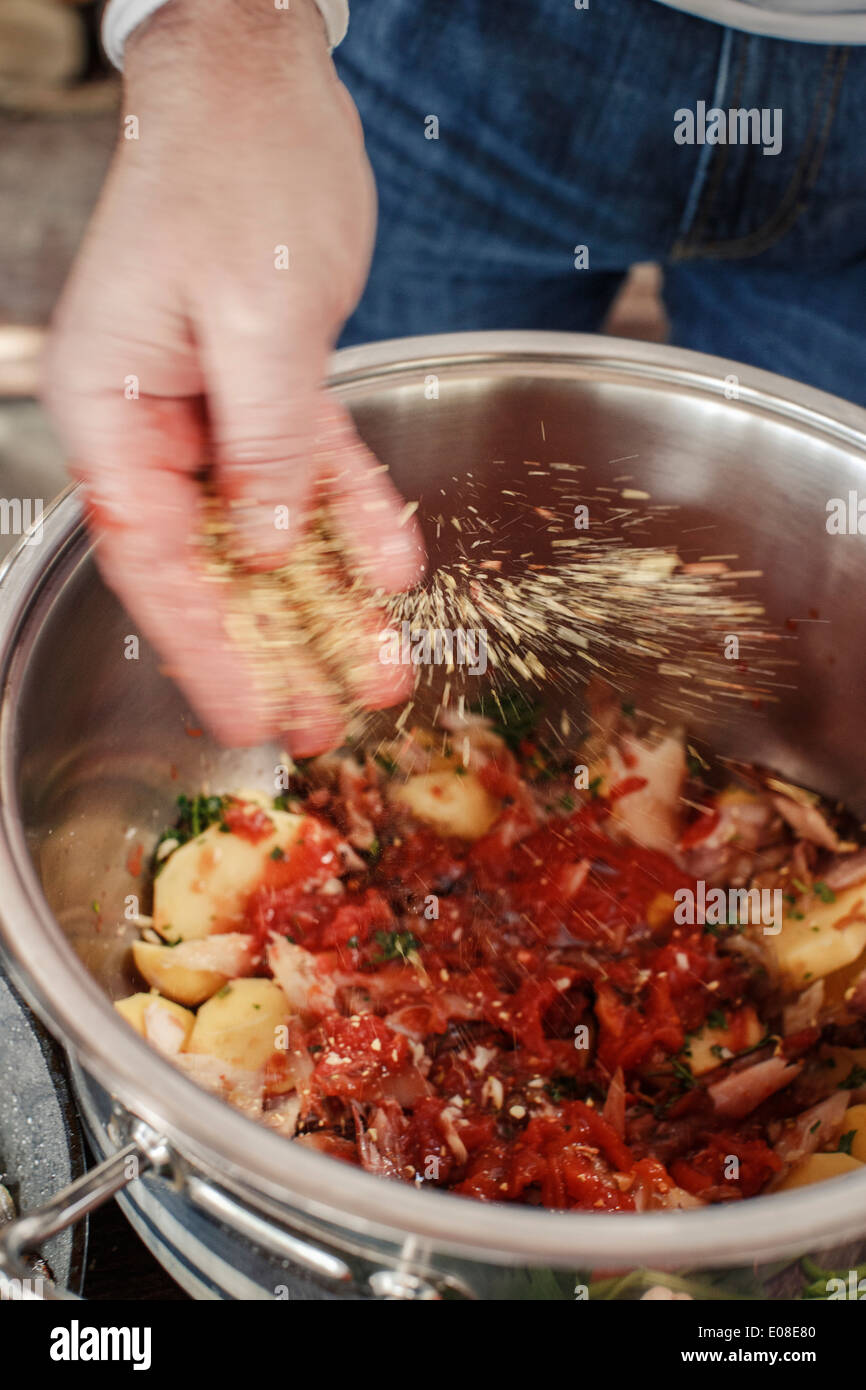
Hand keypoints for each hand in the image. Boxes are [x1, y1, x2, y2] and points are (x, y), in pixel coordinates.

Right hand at [43, 0, 424, 751]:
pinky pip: (315, 473)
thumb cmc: (235, 171)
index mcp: (113, 409)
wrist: (263, 83)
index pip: (153, 560)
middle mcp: (154, 424)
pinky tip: (396, 565)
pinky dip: (357, 516)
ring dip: (327, 600)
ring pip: (271, 531)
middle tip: (326, 719)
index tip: (247, 714)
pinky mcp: (270, 393)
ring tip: (379, 670)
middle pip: (212, 564)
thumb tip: (270, 542)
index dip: (202, 649)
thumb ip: (265, 440)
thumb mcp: (256, 314)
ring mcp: (211, 412)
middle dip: (273, 647)